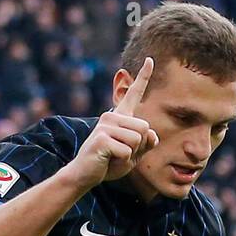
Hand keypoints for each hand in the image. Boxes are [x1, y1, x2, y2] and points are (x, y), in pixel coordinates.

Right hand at [62, 57, 158, 190]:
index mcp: (119, 117)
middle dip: (139, 147)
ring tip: (113, 158)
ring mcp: (105, 125)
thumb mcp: (134, 154)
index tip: (151, 59)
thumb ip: (146, 143)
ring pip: (137, 139)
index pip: (134, 94)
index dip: (143, 77)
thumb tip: (150, 133)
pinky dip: (122, 162)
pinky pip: (127, 151)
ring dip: (130, 155)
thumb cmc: (108, 164)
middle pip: (144, 127)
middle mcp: (111, 116)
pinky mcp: (102, 138)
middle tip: (120, 154)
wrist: (84, 175)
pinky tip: (108, 161)